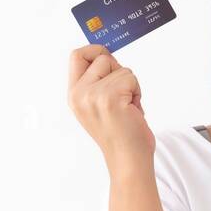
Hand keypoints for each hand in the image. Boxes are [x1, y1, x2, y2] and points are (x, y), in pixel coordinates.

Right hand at [66, 43, 152, 166]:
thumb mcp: (98, 105)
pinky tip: (132, 110)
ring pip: (120, 68)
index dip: (95, 51)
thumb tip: (107, 55)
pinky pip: (130, 77)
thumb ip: (98, 81)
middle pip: (102, 57)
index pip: (77, 55)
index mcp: (74, 95)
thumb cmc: (120, 135)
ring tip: (127, 107)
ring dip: (130, 85)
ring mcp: (93, 95)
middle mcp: (79, 94)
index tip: (109, 59)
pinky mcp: (110, 98)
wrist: (128, 160)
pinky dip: (136, 92)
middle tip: (122, 94)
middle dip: (118, 71)